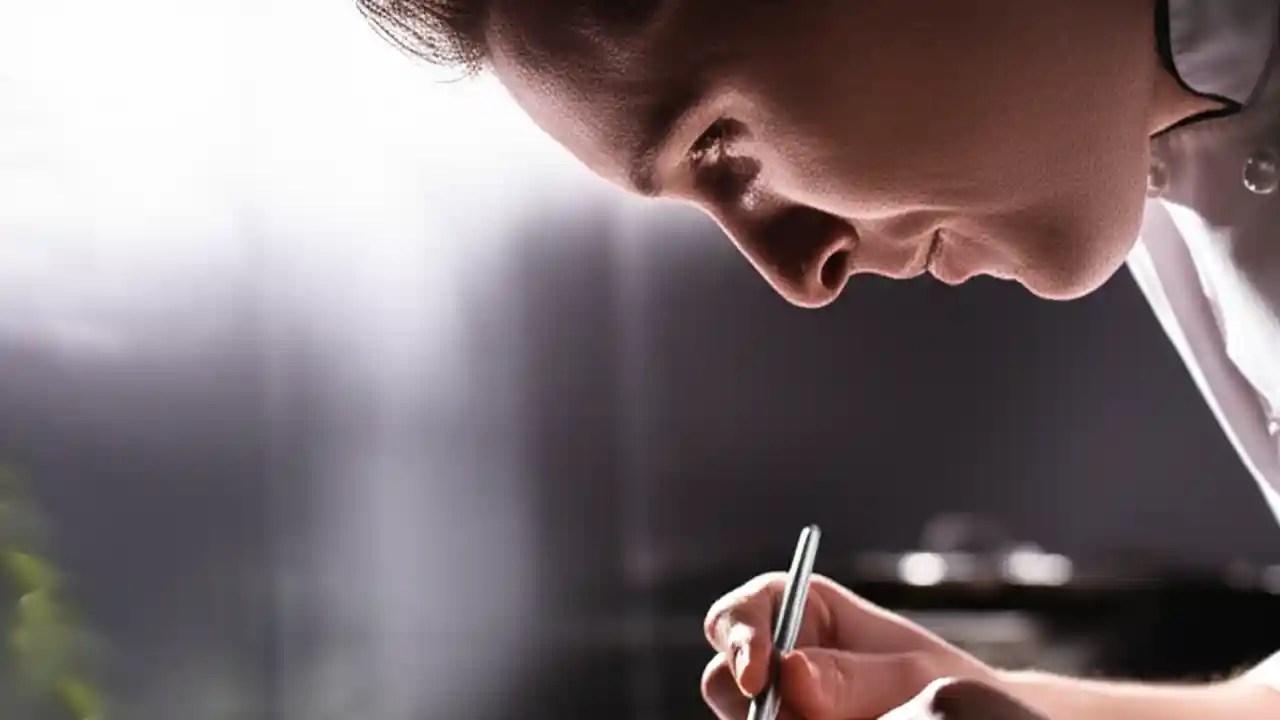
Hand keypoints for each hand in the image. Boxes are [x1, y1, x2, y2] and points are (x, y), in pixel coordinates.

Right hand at [700, 572, 1045, 718]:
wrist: (964, 717)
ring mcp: (777, 704)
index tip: (756, 677)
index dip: (740, 635)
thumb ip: (851, 678)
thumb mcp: (911, 677)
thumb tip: (790, 672)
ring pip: (739, 716)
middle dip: (751, 701)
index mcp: (802, 611)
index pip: (744, 610)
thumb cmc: (945, 685)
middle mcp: (777, 656)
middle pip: (724, 675)